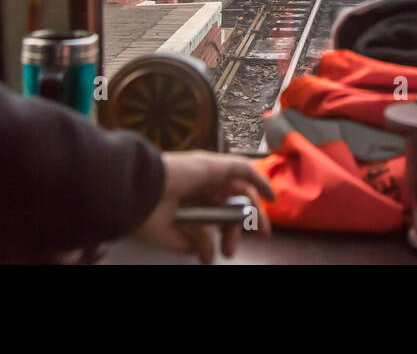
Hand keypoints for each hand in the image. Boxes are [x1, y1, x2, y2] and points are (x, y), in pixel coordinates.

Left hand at [135, 151, 274, 261]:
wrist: (143, 194)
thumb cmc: (178, 174)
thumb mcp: (213, 164)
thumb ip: (242, 169)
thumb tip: (266, 187)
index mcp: (212, 179)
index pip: (241, 188)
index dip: (257, 195)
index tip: (273, 203)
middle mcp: (206, 199)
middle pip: (236, 212)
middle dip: (249, 223)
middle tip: (262, 235)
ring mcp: (196, 220)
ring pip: (222, 232)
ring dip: (228, 239)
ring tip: (227, 250)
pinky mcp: (184, 239)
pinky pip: (203, 247)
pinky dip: (206, 249)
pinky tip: (206, 253)